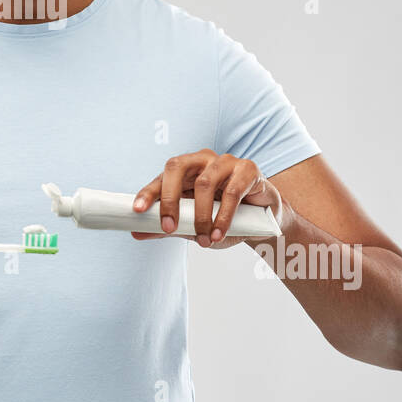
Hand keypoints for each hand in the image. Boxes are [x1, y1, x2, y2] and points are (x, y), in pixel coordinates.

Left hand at [130, 149, 280, 248]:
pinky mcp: (247, 169)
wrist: (265, 220)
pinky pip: (231, 192)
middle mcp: (202, 160)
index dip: (148, 192)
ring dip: (201, 217)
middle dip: (170, 199)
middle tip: (168, 227)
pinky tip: (219, 234)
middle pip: (177, 168)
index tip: (137, 210)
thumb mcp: (194, 226)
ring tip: (204, 240)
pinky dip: (223, 217)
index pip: (161, 177)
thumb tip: (136, 233)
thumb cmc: (225, 218)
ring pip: (204, 183)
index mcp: (186, 170)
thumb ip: (169, 226)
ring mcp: (225, 162)